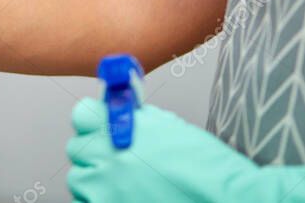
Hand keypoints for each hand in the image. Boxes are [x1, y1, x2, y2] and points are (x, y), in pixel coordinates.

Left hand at [66, 99, 304, 202]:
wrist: (225, 202)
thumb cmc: (204, 168)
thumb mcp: (168, 127)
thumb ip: (135, 118)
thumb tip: (117, 110)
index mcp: (115, 128)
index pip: (82, 114)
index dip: (95, 121)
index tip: (103, 128)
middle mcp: (102, 157)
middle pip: (78, 149)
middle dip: (96, 153)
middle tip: (121, 163)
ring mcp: (99, 189)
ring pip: (80, 180)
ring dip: (97, 182)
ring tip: (128, 188)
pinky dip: (102, 202)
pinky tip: (128, 200)